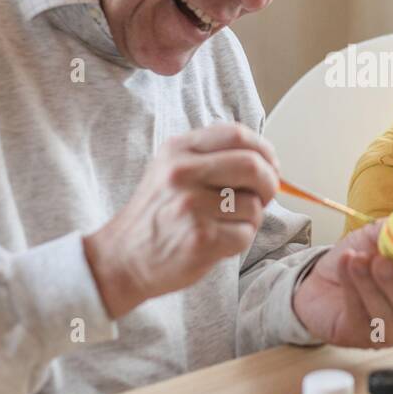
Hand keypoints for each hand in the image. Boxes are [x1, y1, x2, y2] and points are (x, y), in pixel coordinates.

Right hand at [84, 122, 278, 318]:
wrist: (122, 259)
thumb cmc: (156, 216)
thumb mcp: (170, 170)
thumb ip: (210, 157)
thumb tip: (265, 160)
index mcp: (178, 149)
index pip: (238, 134)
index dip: (264, 151)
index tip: (270, 166)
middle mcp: (182, 173)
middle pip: (253, 165)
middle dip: (269, 183)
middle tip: (264, 197)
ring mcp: (191, 205)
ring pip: (253, 205)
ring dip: (251, 218)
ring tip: (226, 224)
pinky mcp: (201, 238)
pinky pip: (245, 234)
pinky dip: (240, 241)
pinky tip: (218, 242)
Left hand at [292, 220, 392, 347]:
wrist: (319, 278)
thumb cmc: (357, 258)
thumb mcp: (374, 236)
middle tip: (381, 261)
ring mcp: (388, 332)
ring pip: (385, 317)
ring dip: (368, 284)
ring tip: (353, 258)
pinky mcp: (360, 339)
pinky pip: (359, 318)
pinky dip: (350, 288)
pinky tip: (344, 265)